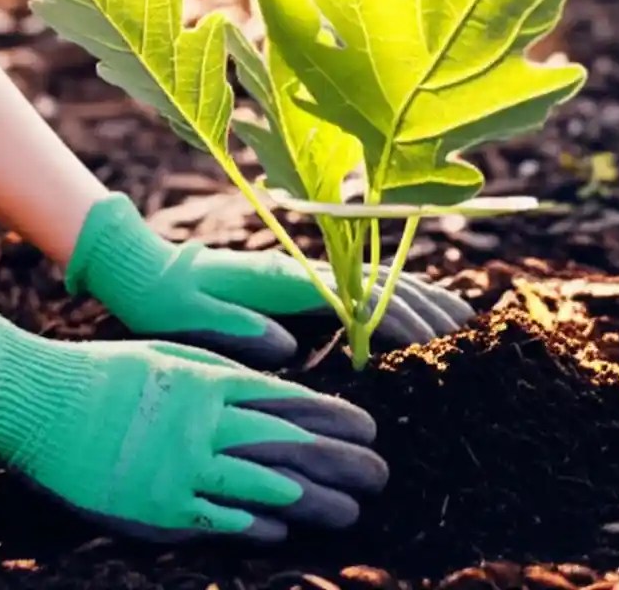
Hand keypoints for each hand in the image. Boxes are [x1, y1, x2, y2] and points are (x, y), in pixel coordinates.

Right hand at [0, 312, 386, 541]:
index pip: (287, 401)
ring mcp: (182, 466)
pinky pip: (219, 519)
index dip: (334, 417)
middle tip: (380, 473)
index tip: (368, 428)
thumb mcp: (170, 356)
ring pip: (265, 488)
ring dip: (313, 502)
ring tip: (349, 512)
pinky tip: (285, 532)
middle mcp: (205, 423)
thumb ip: (220, 370)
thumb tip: (271, 377)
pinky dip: (255, 527)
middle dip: (341, 461)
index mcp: (209, 382)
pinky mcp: (158, 504)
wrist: (41, 398)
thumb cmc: (104, 372)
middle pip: (289, 445)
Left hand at [64, 193, 474, 364]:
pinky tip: (413, 315)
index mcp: (288, 279)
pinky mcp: (302, 282)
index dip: (398, 323)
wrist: (150, 273)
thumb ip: (241, 330)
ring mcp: (307, 272)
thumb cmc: (170, 301)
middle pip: (382, 284)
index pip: (359, 300)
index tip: (432, 348)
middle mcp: (306, 270)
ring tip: (460, 321)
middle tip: (469, 336)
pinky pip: (361, 288)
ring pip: (378, 282)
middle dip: (428, 308)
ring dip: (421, 298)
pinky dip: (396, 297)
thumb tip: (289, 347)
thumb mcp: (197, 317)